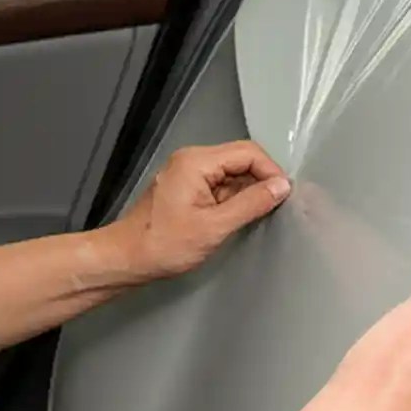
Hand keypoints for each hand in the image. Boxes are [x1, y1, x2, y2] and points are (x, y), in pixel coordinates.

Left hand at [93, 141, 289, 282]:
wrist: (127, 258)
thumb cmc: (165, 244)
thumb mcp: (214, 227)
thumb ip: (251, 203)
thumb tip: (282, 186)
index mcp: (196, 161)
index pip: (248, 152)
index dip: (271, 171)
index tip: (284, 197)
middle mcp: (192, 159)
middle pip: (240, 159)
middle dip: (261, 181)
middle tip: (275, 208)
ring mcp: (188, 172)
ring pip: (232, 173)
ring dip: (248, 191)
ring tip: (258, 216)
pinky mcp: (187, 186)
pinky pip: (220, 184)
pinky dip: (234, 198)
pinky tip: (238, 217)